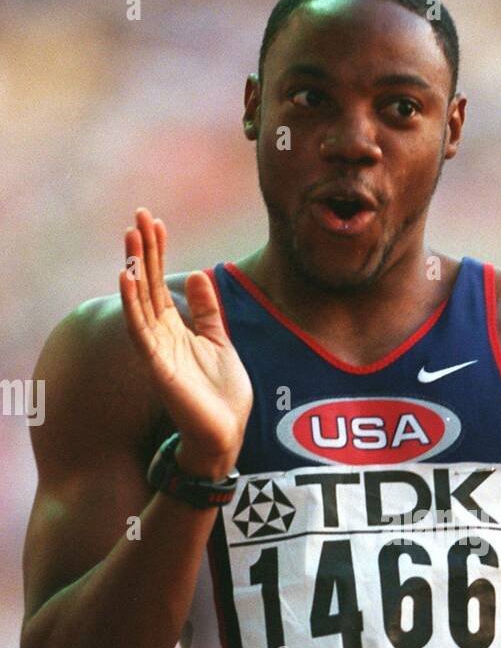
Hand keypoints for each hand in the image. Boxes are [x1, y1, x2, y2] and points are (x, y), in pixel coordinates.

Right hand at [119, 207, 252, 476]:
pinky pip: (140, 330)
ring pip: (139, 302)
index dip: (158, 252)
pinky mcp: (157, 366)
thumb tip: (197, 274)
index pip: (161, 282)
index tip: (155, 221)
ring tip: (130, 237)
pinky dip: (132, 304)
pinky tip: (126, 277)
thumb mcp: (220, 341)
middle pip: (148, 284)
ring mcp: (157, 349)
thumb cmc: (222, 394)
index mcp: (176, 328)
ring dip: (134, 268)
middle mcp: (161, 335)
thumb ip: (208, 311)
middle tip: (139, 214)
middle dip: (144, 250)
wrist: (226, 434)